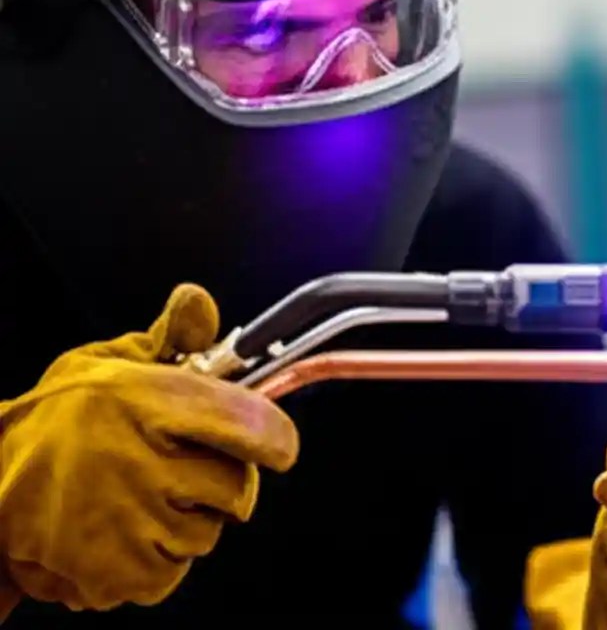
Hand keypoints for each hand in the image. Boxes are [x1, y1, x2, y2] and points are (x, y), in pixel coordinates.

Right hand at [0, 284, 299, 615]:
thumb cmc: (59, 420)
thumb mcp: (107, 364)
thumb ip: (170, 339)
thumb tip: (199, 302)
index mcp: (144, 401)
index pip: (246, 423)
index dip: (274, 437)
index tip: (278, 444)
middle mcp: (139, 461)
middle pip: (237, 487)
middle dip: (220, 480)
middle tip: (180, 467)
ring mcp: (127, 523)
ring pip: (207, 532)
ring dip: (186, 520)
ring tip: (139, 497)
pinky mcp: (116, 572)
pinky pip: (173, 570)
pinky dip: (157, 558)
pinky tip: (125, 530)